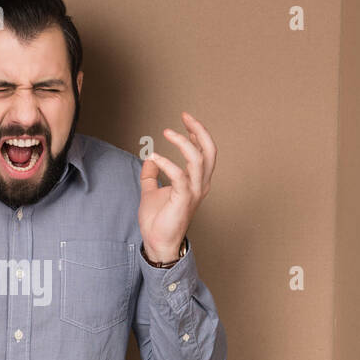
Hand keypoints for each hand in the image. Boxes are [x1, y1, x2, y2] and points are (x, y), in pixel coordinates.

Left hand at [139, 111, 217, 261]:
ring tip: (168, 133)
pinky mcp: (183, 200)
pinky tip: (155, 157)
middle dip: (200, 130)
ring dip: (183, 142)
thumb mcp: (151, 191)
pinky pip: (179, 176)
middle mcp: (200, 185)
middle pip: (209, 151)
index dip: (197, 133)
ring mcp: (194, 192)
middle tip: (186, 117)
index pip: (204, 151)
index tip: (185, 119)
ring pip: (198, 160)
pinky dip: (167, 163)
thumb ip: (151, 174)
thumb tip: (150, 158)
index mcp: (196, 181)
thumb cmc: (158, 220)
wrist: (157, 242)